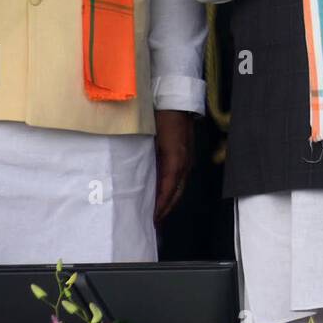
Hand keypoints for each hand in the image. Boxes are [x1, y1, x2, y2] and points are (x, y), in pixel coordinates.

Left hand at [153, 110, 193, 226]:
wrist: (175, 99)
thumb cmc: (160, 117)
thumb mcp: (150, 139)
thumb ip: (145, 160)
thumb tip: (135, 182)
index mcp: (176, 160)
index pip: (168, 190)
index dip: (161, 206)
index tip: (151, 220)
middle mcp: (185, 162)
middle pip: (177, 192)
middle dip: (167, 208)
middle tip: (154, 223)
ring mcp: (187, 157)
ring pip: (180, 185)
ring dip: (170, 199)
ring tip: (158, 211)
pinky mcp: (186, 153)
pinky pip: (180, 177)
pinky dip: (172, 188)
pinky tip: (163, 191)